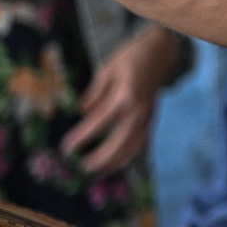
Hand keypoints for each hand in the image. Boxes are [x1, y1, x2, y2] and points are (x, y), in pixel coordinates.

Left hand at [59, 27, 173, 175]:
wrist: (160, 53)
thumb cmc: (130, 57)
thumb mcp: (106, 69)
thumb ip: (94, 93)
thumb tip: (82, 113)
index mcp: (124, 95)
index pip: (99, 122)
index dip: (81, 137)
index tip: (66, 148)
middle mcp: (138, 110)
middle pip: (119, 142)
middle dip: (100, 158)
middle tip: (81, 168)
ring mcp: (147, 117)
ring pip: (133, 147)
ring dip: (115, 163)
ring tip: (97, 173)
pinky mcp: (152, 120)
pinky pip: (141, 144)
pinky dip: (129, 157)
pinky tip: (116, 164)